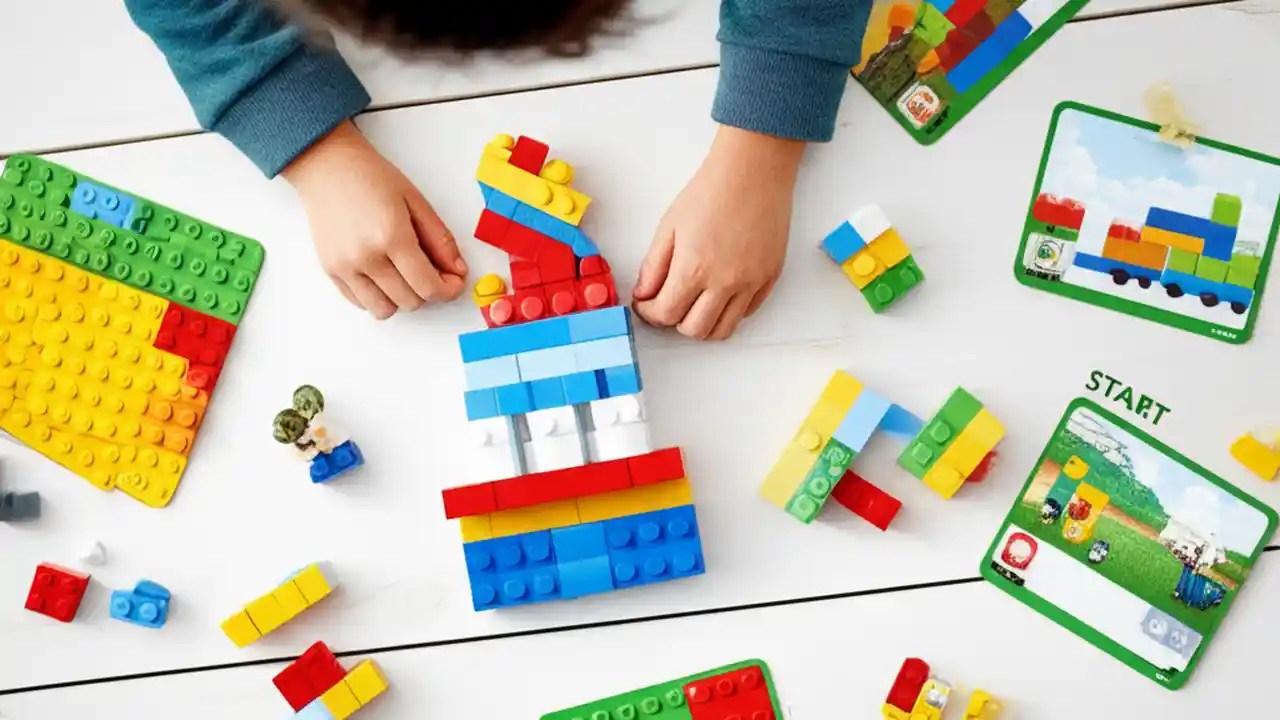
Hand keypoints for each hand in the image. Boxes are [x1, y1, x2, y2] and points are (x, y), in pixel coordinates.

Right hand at [283, 120, 467, 318]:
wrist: (326, 166)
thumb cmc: (371, 177)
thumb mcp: (416, 201)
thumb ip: (440, 239)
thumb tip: (458, 271)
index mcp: (392, 237)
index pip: (428, 286)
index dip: (448, 290)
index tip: (454, 283)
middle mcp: (366, 257)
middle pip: (410, 302)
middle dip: (427, 291)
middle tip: (431, 271)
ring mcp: (345, 267)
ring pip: (384, 310)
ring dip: (401, 298)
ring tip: (403, 273)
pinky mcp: (330, 271)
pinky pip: (361, 303)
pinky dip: (377, 296)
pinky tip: (382, 274)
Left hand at [633, 125, 803, 339]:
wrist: (753, 171)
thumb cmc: (710, 191)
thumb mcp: (669, 226)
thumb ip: (653, 266)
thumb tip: (644, 295)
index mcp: (694, 268)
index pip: (665, 314)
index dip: (649, 314)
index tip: (646, 303)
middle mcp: (725, 282)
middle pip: (694, 330)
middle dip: (674, 322)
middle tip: (668, 303)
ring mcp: (751, 283)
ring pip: (723, 330)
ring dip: (703, 324)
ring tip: (694, 303)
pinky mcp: (770, 278)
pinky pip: (747, 313)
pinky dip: (729, 312)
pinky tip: (718, 293)